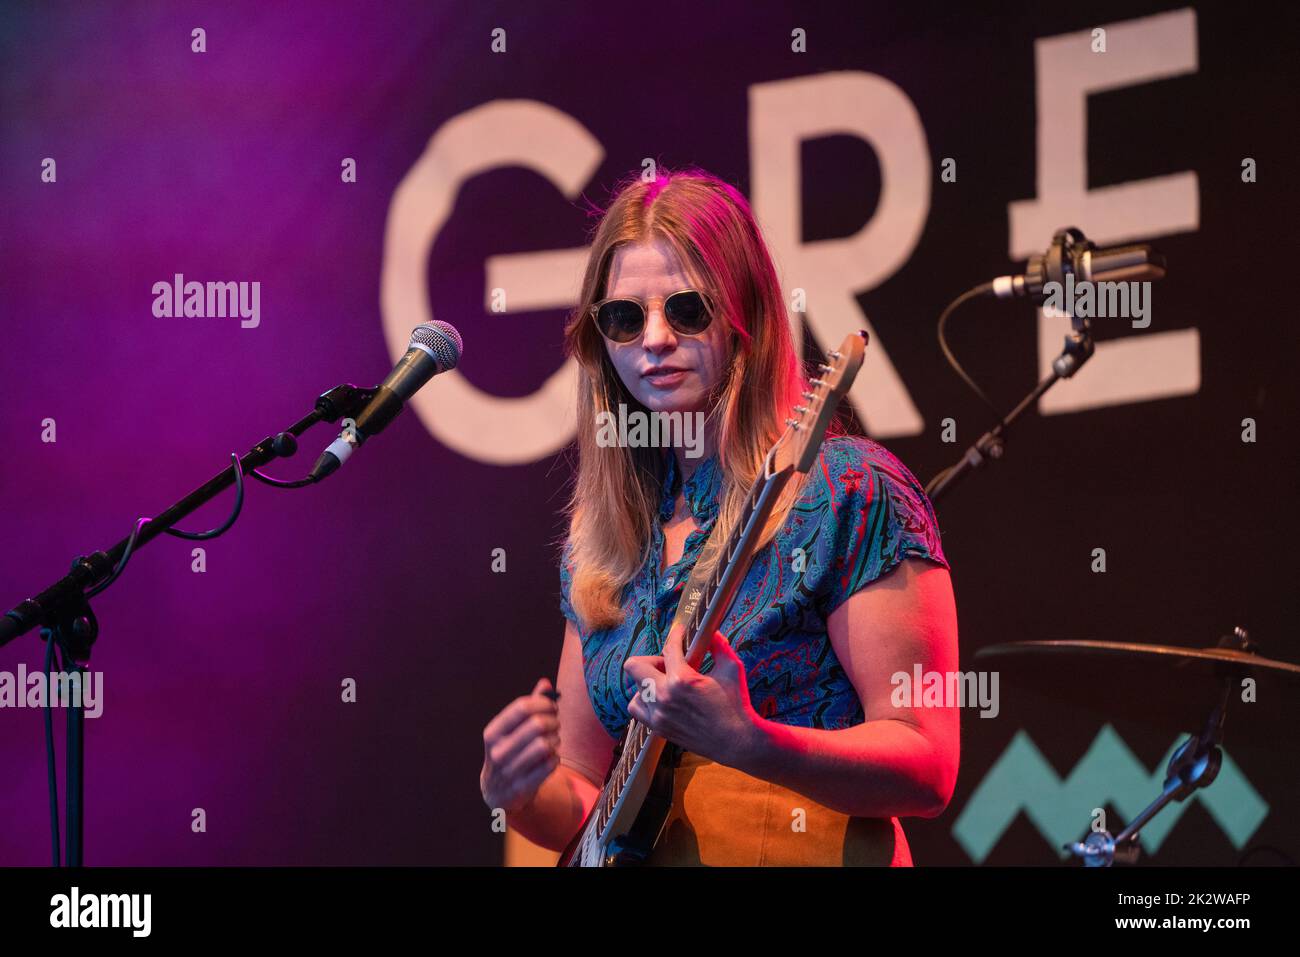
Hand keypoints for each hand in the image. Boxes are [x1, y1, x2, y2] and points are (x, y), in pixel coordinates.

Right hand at [480, 677, 560, 813]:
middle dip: (553, 721)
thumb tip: (545, 683)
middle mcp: (497, 752)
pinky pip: (550, 764)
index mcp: (492, 733)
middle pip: (537, 724)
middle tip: (555, 723)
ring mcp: (509, 771)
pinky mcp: (523, 787)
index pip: (522, 707)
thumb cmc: (509, 751)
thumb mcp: (511, 730)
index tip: (552, 706)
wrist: (498, 792)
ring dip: (555, 740)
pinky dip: (555, 757)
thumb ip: (528, 706)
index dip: (543, 703)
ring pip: (546, 745)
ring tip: (553, 740)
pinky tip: (551, 757)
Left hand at [623, 626, 764, 767]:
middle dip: (652, 659)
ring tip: (667, 684)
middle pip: (633, 666)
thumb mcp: (732, 668)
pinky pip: (638, 709)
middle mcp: (664, 696)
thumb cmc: (736, 704)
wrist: (736, 741)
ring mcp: (658, 714)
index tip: (678, 633)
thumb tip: (712, 632)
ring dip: (648, 682)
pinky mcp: (658, 728)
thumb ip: (719, 646)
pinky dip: (646, 701)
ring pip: (635, 689)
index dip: (675, 635)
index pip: (668, 648)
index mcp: (682, 679)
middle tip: (670, 665)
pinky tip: (662, 699)